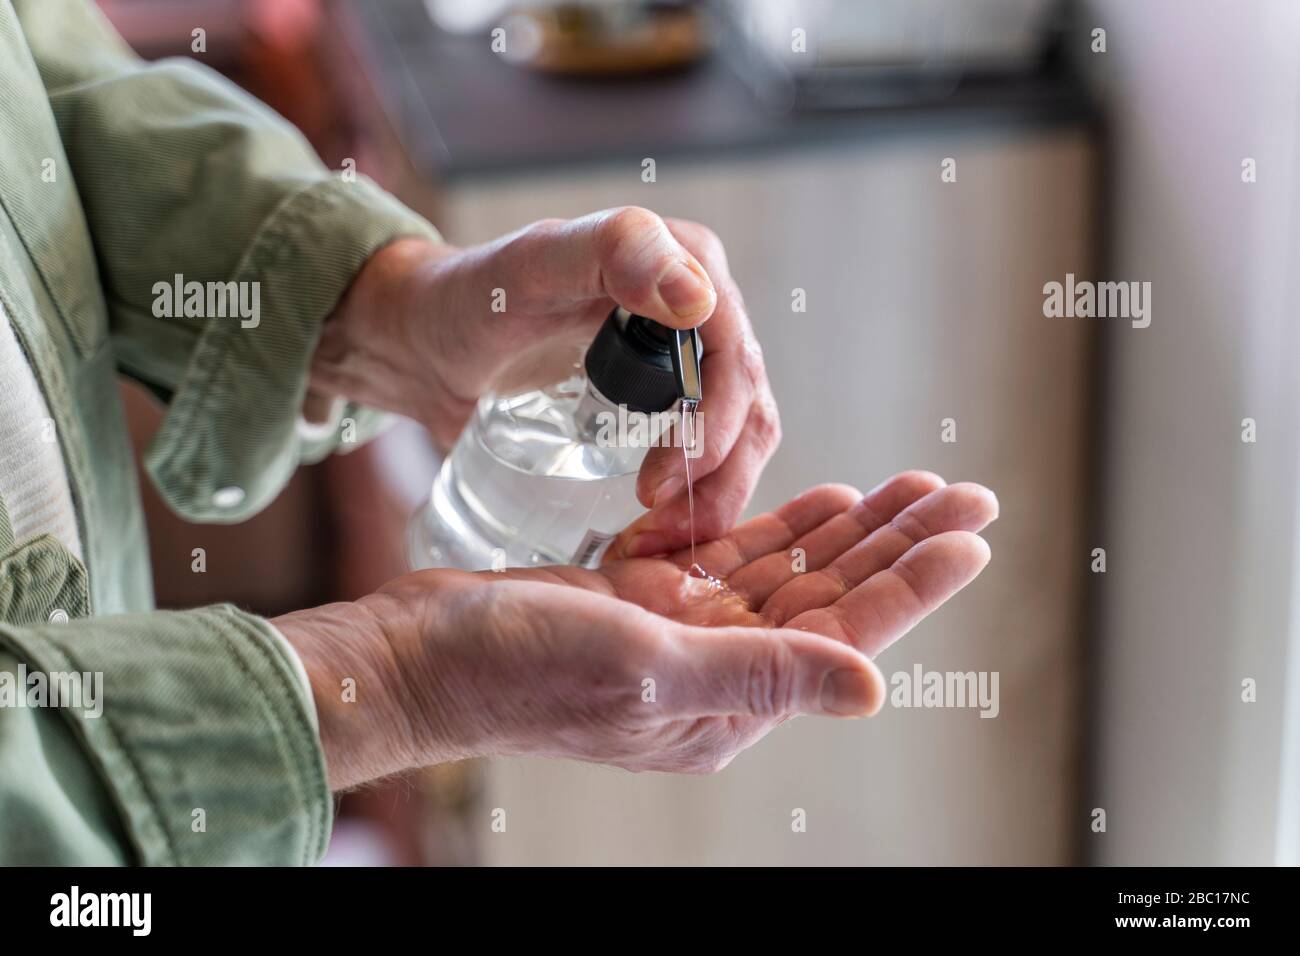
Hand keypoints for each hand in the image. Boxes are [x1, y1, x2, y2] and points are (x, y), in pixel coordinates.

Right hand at [274, 472, 995, 788]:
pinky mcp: (650, 596)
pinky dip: (786, 526)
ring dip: (855, 529)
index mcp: (731, 704)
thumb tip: (873, 688)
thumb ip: (761, 674)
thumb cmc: (515, 670)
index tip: (971, 529)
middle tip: (967, 490)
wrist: (419, 656)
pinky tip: (832, 498)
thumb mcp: (643, 670)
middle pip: (833, 598)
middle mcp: (720, 672)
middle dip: (902, 544)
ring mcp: (685, 632)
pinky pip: (738, 557)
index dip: (913, 580)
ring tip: (917, 485)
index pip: (846, 634)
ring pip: (793, 571)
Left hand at [308, 208, 778, 556]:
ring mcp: (688, 365)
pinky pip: (709, 460)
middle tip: (657, 536)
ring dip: (713, 501)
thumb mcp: (529, 267)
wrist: (428, 345)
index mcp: (689, 264)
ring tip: (656, 546)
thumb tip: (698, 297)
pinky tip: (655, 538)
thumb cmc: (469, 299)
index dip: (714, 430)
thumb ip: (613, 252)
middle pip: (748, 410)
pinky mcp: (668, 408)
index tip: (656, 489)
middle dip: (718, 481)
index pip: (736, 360)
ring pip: (739, 443)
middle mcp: (702, 313)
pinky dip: (695, 504)